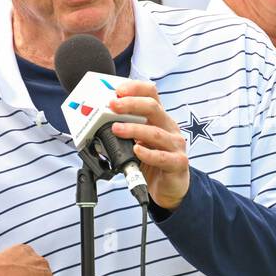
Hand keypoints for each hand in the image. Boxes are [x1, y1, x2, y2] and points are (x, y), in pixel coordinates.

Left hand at [109, 79, 190, 209]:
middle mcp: (169, 127)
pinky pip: (163, 157)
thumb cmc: (153, 162)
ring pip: (156, 132)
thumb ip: (124, 132)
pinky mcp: (178, 163)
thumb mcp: (138, 141)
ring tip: (117, 129)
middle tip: (113, 105)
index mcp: (159, 118)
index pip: (151, 94)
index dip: (135, 88)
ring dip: (134, 129)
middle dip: (131, 104)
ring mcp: (175, 145)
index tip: (118, 90)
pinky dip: (148, 153)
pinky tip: (136, 150)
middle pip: (153, 108)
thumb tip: (97, 124)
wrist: (170, 187)